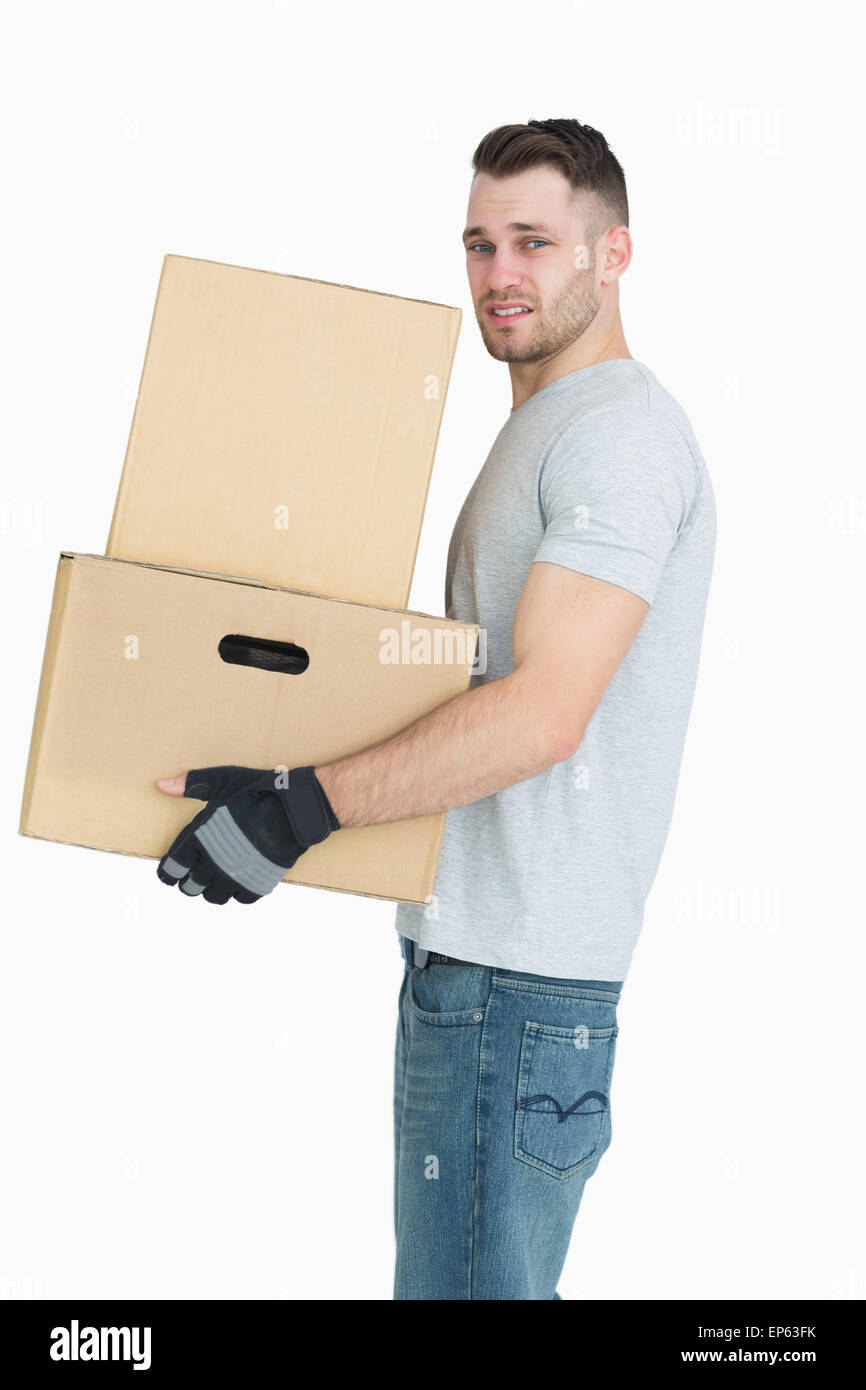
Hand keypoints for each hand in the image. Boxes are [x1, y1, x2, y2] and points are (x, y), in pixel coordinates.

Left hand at [155, 765, 339, 904]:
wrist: (294, 808)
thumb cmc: (257, 791)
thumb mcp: (221, 781)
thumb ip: (190, 785)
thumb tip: (162, 785)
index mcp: (200, 839)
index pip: (172, 867)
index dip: (167, 872)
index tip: (169, 872)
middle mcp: (214, 863)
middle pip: (190, 887)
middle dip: (189, 882)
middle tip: (193, 875)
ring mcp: (237, 876)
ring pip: (214, 897)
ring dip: (212, 890)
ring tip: (216, 879)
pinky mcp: (258, 883)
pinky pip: (242, 899)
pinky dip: (239, 893)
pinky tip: (240, 880)